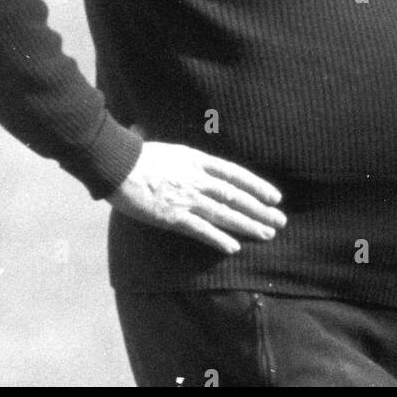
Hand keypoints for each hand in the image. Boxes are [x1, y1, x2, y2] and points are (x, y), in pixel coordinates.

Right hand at [106, 141, 286, 253]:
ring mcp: (186, 197)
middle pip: (236, 196)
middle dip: (260, 209)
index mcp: (198, 160)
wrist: (116, 163)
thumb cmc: (138, 154)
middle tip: (281, 221)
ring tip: (267, 234)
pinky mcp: (171, 216)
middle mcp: (198, 179)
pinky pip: (200, 229)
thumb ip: (189, 159)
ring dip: (247, 225)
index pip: (236, 174)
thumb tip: (198, 160)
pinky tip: (234, 247)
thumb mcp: (172, 150)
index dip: (258, 186)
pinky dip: (218, 238)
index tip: (275, 197)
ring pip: (224, 213)